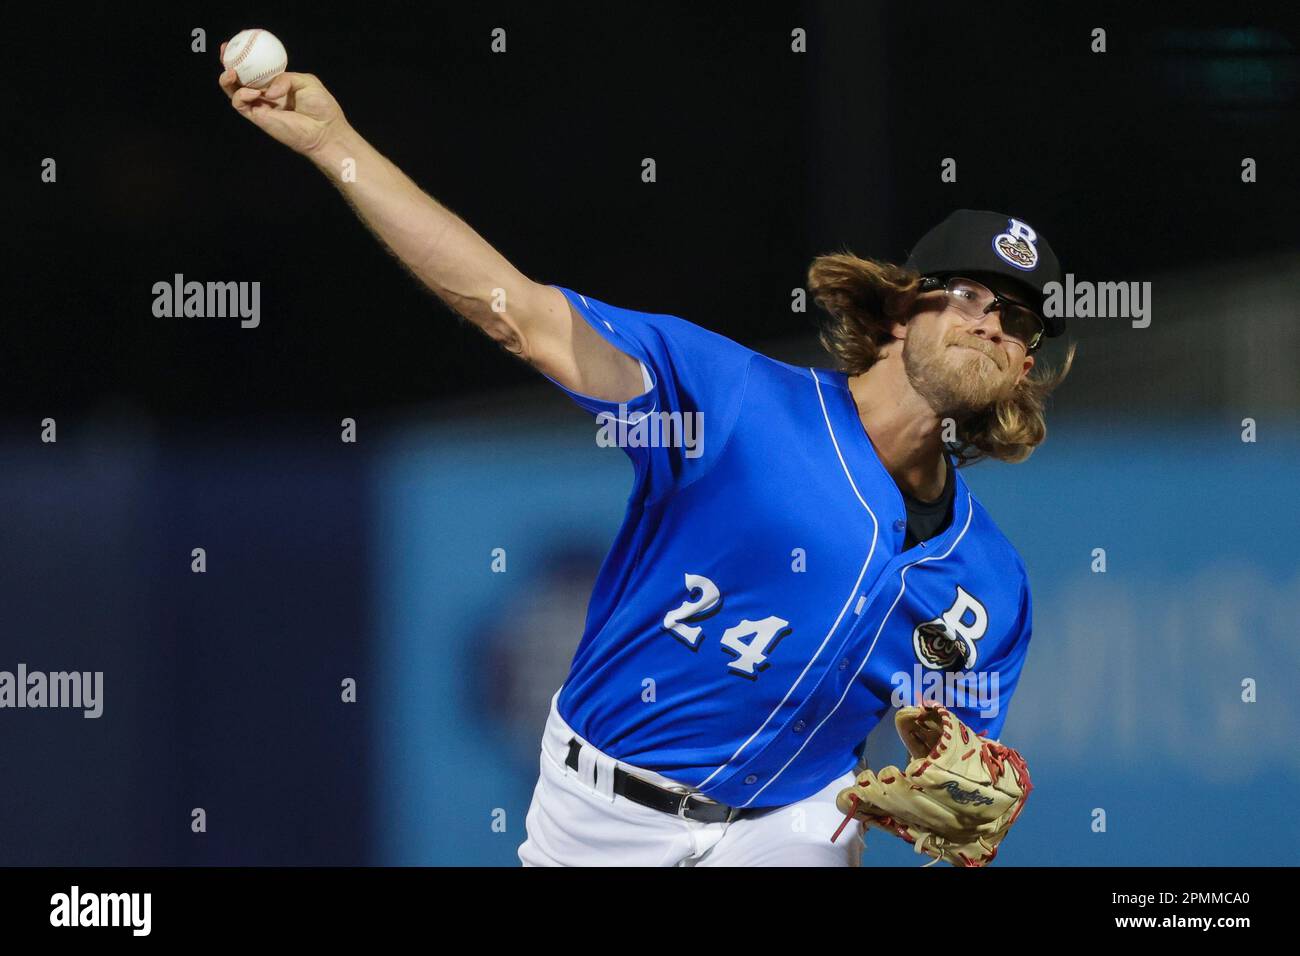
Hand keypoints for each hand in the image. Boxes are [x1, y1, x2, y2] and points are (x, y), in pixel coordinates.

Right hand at [218, 42, 347, 156]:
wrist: (326, 130)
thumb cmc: (322, 107)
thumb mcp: (306, 81)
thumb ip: (286, 77)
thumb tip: (268, 90)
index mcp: (277, 84)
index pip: (256, 68)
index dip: (245, 56)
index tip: (238, 41)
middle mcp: (266, 95)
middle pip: (239, 78)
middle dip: (228, 63)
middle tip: (224, 50)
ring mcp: (261, 106)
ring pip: (234, 92)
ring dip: (227, 80)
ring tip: (231, 72)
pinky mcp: (259, 118)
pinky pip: (241, 104)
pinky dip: (242, 95)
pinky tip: (255, 93)